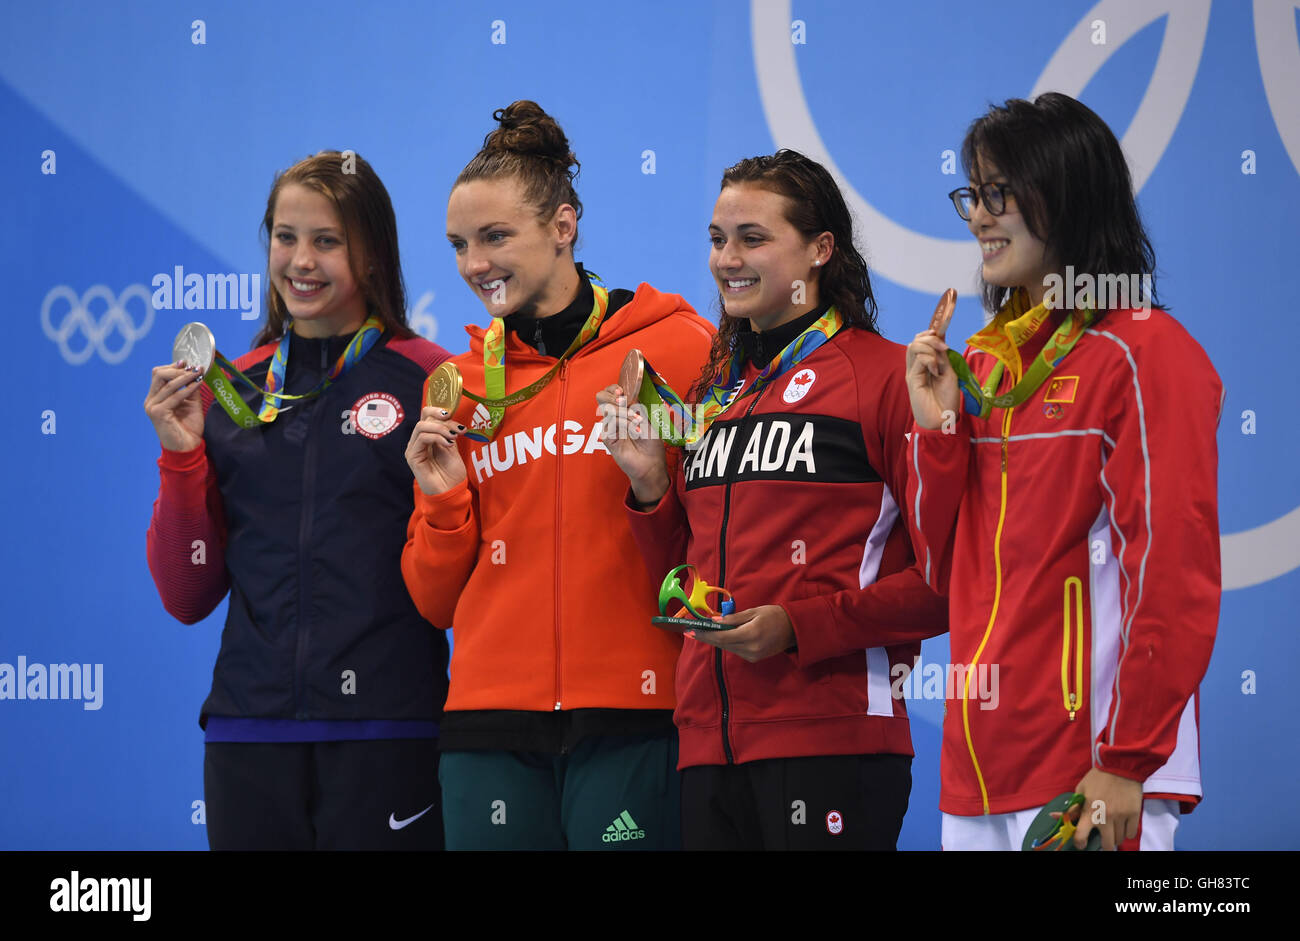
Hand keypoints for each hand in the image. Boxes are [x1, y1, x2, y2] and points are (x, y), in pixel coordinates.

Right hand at [144, 360, 205, 451]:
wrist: (187, 447)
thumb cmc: (188, 427)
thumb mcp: (191, 403)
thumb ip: (190, 388)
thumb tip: (196, 371)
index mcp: (155, 397)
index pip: (159, 374)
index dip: (173, 366)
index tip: (189, 362)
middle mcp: (151, 400)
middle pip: (159, 374)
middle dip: (177, 369)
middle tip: (194, 367)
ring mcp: (152, 406)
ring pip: (167, 383)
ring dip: (185, 376)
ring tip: (199, 372)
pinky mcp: (158, 413)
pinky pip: (175, 396)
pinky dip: (187, 388)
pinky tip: (198, 384)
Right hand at [406, 406, 468, 495]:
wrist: (451, 493)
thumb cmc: (452, 474)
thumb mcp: (453, 448)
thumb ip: (448, 433)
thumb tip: (449, 418)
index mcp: (428, 437)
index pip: (426, 415)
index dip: (438, 410)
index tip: (451, 414)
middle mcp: (418, 441)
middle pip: (424, 418)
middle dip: (443, 420)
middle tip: (457, 430)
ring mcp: (414, 449)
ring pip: (421, 426)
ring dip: (441, 429)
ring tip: (453, 438)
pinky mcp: (413, 457)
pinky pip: (422, 438)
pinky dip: (437, 437)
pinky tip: (448, 444)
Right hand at [596, 384, 668, 504]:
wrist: (652, 464)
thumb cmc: (651, 445)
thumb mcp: (647, 420)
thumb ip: (636, 407)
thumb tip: (628, 394)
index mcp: (624, 412)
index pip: (610, 393)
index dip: (613, 389)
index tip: (622, 391)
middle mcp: (615, 418)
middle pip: (601, 398)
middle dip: (612, 396)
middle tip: (623, 401)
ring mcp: (610, 428)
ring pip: (607, 410)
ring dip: (625, 413)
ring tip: (637, 422)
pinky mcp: (608, 439)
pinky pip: (610, 423)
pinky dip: (624, 424)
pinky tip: (634, 431)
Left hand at [686, 605, 795, 662]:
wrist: (794, 629)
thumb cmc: (774, 615)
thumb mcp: (753, 612)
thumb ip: (733, 619)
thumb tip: (714, 622)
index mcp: (750, 634)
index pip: (722, 637)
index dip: (705, 635)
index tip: (691, 631)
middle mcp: (750, 648)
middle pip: (722, 644)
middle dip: (707, 637)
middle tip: (692, 631)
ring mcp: (752, 656)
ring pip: (728, 648)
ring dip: (716, 640)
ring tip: (704, 632)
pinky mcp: (754, 658)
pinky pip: (735, 650)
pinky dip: (727, 643)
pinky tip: (722, 636)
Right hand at [905, 289, 960, 429]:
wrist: (943, 420)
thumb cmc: (947, 399)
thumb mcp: (950, 373)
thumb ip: (943, 357)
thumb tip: (940, 340)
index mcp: (929, 361)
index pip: (930, 336)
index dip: (939, 318)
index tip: (950, 299)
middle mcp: (919, 364)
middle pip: (918, 337)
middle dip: (932, 335)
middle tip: (945, 347)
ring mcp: (913, 370)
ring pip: (915, 344)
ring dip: (930, 347)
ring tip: (940, 359)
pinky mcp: (911, 378)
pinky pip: (918, 358)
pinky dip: (929, 360)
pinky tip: (935, 371)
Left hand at [1072, 768, 1142, 849]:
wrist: (1119, 765)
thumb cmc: (1098, 777)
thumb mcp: (1081, 790)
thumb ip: (1073, 807)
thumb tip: (1055, 817)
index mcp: (1089, 811)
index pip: (1081, 836)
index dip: (1080, 843)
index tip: (1081, 844)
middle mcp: (1105, 817)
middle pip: (1107, 845)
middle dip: (1104, 845)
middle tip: (1103, 839)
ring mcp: (1121, 816)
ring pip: (1120, 839)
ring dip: (1115, 837)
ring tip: (1113, 828)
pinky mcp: (1134, 814)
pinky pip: (1131, 834)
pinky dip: (1127, 832)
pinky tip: (1123, 824)